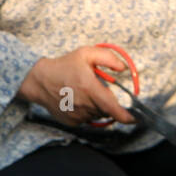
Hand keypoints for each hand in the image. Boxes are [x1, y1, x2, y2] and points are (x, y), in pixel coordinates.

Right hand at [18, 46, 136, 126]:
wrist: (40, 81)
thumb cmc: (64, 66)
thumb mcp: (86, 53)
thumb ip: (108, 57)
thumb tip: (123, 67)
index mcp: (90, 89)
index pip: (114, 109)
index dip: (127, 116)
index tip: (136, 118)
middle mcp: (84, 105)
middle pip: (107, 110)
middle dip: (107, 101)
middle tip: (95, 88)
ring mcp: (77, 116)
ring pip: (98, 115)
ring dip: (97, 106)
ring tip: (83, 93)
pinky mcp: (71, 122)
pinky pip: (87, 119)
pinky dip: (87, 111)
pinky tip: (77, 100)